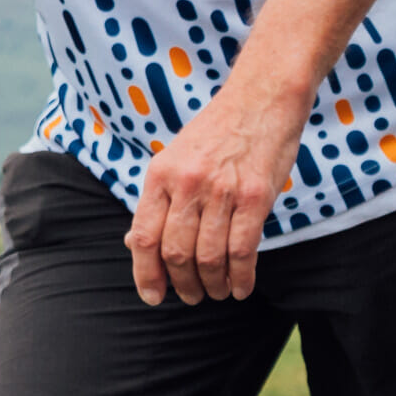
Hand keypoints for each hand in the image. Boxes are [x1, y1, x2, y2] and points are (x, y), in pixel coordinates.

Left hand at [126, 74, 301, 306]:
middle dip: (183, 285)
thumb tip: (134, 244)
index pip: (145, 238)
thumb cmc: (217, 133)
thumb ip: (157, 201)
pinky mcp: (254, 196)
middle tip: (191, 296)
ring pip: (209, 257)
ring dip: (213, 285)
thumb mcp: (175, 159)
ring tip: (218, 292)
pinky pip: (243, 249)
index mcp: (161, 175)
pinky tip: (242, 287)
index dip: (146, 275)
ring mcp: (221, 190)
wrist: (261, 99)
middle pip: (176, 253)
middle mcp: (187, 183)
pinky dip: (242, 277)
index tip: (153, 296)